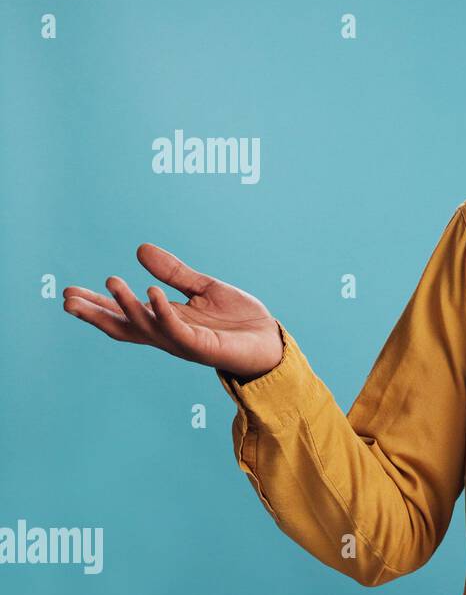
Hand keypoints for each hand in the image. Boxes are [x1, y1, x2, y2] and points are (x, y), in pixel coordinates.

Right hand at [63, 243, 283, 380]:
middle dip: (97, 314)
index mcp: (166, 320)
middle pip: (125, 326)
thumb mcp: (203, 288)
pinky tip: (151, 292)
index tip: (69, 293)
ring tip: (112, 281)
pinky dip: (162, 312)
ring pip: (147, 325)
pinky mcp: (202, 346)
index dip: (98, 304)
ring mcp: (184, 341)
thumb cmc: (238, 320)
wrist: (270, 340)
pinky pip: (177, 329)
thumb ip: (174, 272)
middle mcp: (169, 333)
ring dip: (127, 304)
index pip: (124, 314)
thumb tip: (140, 248)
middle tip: (67, 299)